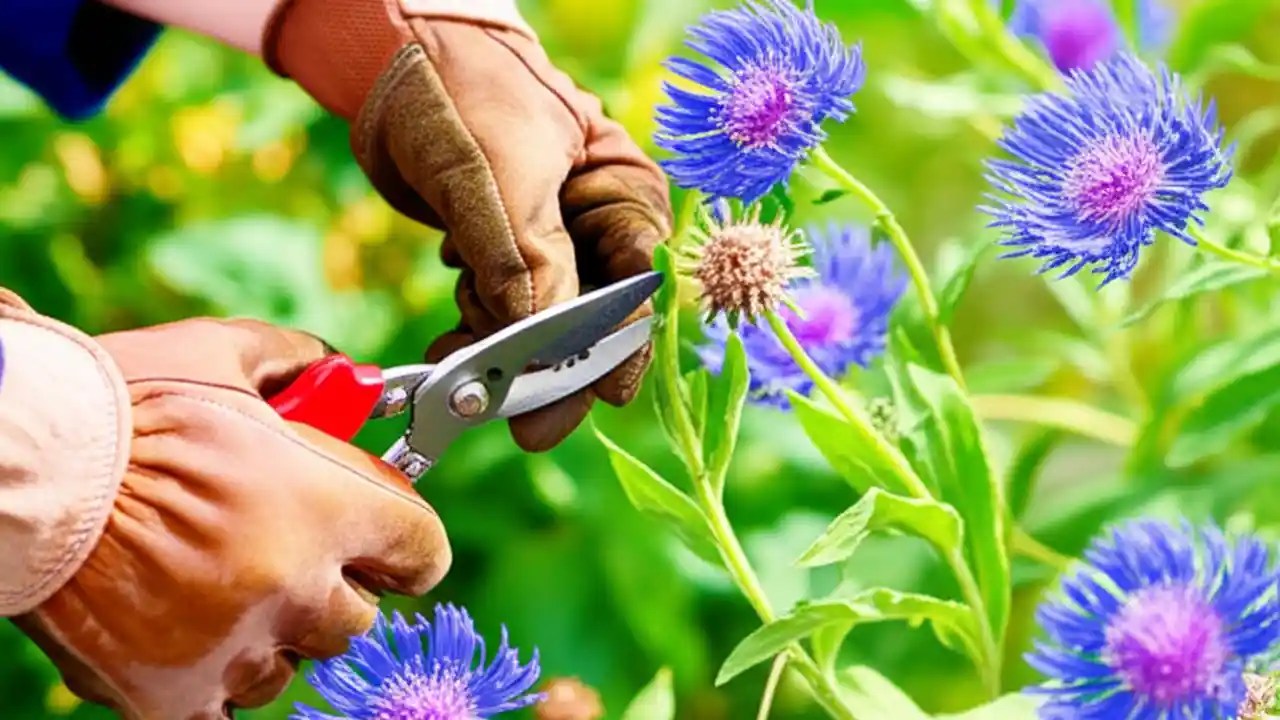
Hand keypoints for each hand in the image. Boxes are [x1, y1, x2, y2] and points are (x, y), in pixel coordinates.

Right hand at [12, 318, 450, 719]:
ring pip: (290, 667)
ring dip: (272, 637)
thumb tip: (334, 368)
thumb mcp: (218, 354)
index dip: (408, 546)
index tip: (390, 547)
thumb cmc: (117, 403)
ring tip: (225, 590)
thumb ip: (292, 359)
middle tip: (294, 560)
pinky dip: (215, 680)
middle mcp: (296, 585)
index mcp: (328, 506)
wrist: (15, 466)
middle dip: (334, 590)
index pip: (422, 551)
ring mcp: (235, 646)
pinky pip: (224, 708)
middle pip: (358, 619)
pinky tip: (193, 636)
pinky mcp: (171, 692)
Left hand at [266, 0, 673, 450]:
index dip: (619, 347)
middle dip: (546, 364)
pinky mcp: (504, 262)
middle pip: (592, 323)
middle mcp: (598, 231)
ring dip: (495, 342)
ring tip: (453, 331)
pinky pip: (499, 319)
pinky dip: (471, 338)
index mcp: (626, 198)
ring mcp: (551, 249)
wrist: (396, 62)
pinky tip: (443, 351)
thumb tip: (540, 352)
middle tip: (514, 416)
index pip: (638, 289)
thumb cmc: (466, 95)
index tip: (598, 396)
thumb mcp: (502, 176)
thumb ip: (528, 263)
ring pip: (538, 329)